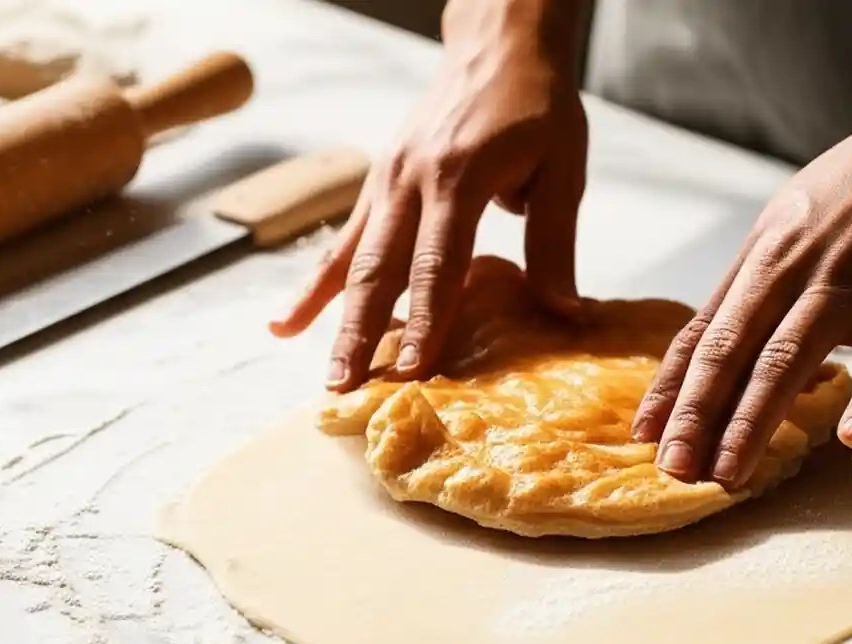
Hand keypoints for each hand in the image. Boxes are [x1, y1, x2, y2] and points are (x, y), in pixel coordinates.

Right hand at [270, 0, 586, 389]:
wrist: (496, 48)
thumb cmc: (536, 107)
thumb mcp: (562, 168)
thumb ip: (554, 242)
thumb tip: (564, 312)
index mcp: (458, 177)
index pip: (437, 264)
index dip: (425, 321)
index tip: (412, 372)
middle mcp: (410, 181)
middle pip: (379, 270)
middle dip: (360, 334)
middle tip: (346, 389)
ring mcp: (386, 181)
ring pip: (352, 260)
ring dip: (334, 320)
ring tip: (324, 374)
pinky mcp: (377, 183)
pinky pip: (343, 242)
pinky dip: (316, 285)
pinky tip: (287, 324)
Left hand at [632, 94, 851, 488]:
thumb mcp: (784, 223)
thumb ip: (752, 284)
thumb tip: (710, 341)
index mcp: (764, 259)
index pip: (704, 334)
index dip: (672, 388)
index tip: (642, 435)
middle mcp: (799, 275)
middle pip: (736, 353)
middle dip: (698, 416)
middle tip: (674, 471)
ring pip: (794, 359)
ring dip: (756, 421)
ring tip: (730, 474)